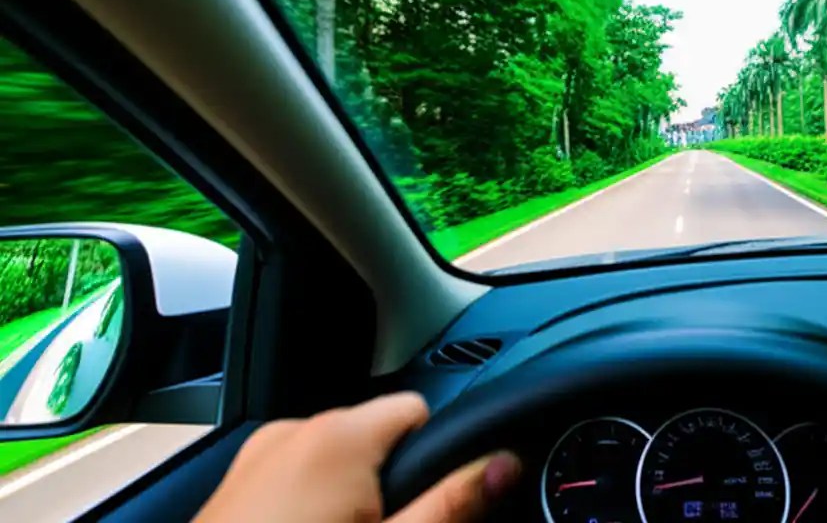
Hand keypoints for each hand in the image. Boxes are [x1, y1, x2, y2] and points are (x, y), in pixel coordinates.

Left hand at [196, 392, 521, 522]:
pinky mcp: (233, 488)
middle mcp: (294, 433)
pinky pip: (295, 481)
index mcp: (339, 437)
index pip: (420, 409)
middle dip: (392, 484)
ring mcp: (257, 459)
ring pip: (335, 463)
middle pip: (378, 438)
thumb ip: (452, 502)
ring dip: (351, 498)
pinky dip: (311, 507)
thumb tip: (503, 464)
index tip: (435, 500)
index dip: (437, 457)